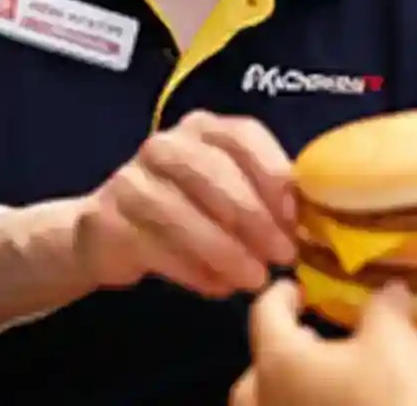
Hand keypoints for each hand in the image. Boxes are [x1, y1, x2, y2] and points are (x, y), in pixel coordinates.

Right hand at [72, 110, 296, 297]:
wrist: (111, 231)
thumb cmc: (188, 208)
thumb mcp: (229, 192)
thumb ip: (265, 197)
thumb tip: (308, 225)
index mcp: (205, 129)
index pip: (244, 137)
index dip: (273, 175)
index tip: (295, 215)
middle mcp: (166, 144)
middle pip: (216, 174)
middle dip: (255, 218)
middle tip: (282, 254)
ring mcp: (131, 179)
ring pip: (184, 214)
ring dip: (227, 251)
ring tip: (254, 279)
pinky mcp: (108, 219)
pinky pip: (157, 247)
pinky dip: (195, 271)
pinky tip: (219, 287)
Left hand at [231, 280, 416, 405]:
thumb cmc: (387, 401)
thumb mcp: (394, 342)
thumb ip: (385, 307)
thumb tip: (389, 291)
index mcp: (278, 362)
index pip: (265, 312)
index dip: (282, 294)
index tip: (296, 288)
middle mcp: (262, 401)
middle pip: (259, 367)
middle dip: (284, 349)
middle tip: (314, 338)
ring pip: (267, 403)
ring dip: (289, 388)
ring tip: (324, 378)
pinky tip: (335, 404)